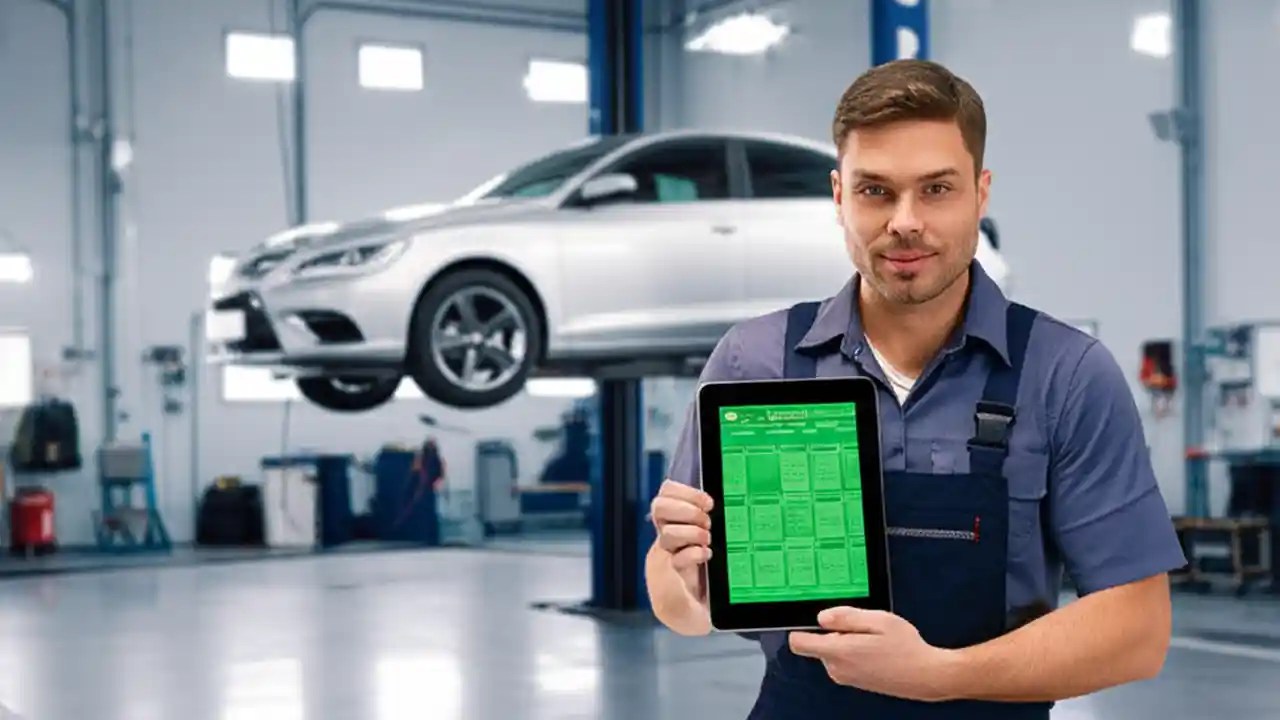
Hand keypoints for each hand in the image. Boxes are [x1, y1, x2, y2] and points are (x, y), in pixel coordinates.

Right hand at [649, 480, 713, 601]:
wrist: (693, 614)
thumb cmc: (707, 577)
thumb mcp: (708, 543)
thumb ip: (708, 525)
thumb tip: (724, 505)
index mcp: (675, 523)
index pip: (667, 493)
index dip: (685, 492)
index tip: (709, 503)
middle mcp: (666, 538)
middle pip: (660, 506)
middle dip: (686, 510)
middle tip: (707, 522)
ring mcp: (665, 559)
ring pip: (668, 533)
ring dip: (691, 533)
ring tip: (707, 541)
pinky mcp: (668, 581)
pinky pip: (676, 559)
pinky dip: (693, 554)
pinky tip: (706, 557)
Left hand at [789, 607, 959, 702]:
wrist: (926, 676)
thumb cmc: (905, 647)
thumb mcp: (877, 620)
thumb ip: (846, 617)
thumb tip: (821, 618)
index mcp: (838, 652)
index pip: (798, 643)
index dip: (801, 628)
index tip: (814, 619)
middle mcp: (837, 669)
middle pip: (820, 643)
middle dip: (836, 631)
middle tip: (865, 627)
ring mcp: (846, 677)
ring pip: (834, 650)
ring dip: (848, 641)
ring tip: (875, 639)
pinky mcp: (855, 681)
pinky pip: (845, 660)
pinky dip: (855, 651)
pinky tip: (877, 650)